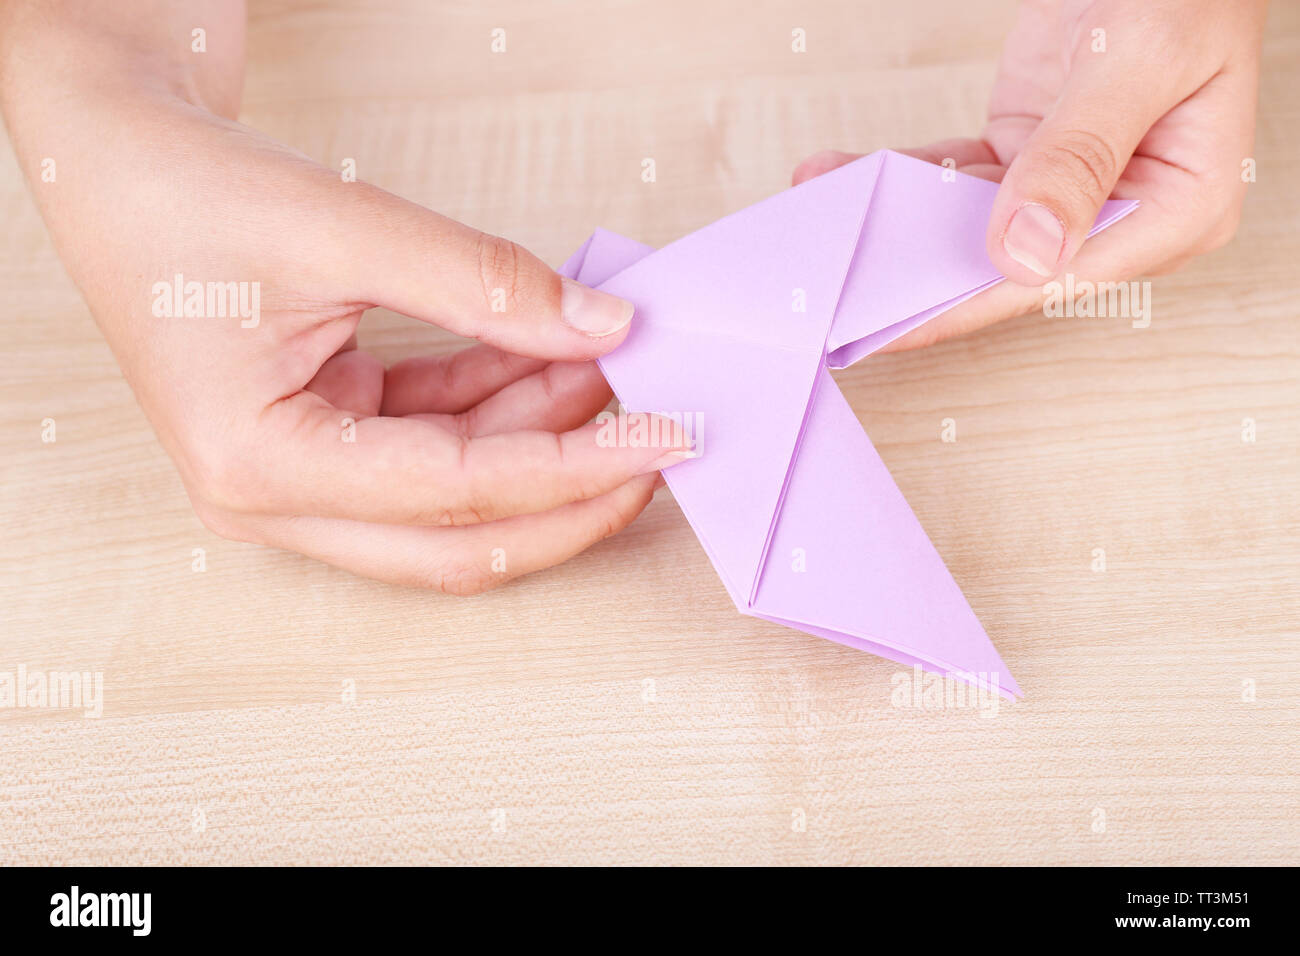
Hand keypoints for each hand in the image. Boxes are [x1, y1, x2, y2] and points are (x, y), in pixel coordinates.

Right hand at [0, 0, 691, 592]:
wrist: (116, 160)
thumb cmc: (181, 195)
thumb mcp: (342, 228)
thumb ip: (482, 282)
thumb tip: (602, 325)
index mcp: (258, 464)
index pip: (456, 488)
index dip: (574, 467)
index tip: (663, 436)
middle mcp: (274, 494)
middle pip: (459, 536)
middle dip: (570, 497)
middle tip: (660, 449)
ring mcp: (301, 473)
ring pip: (453, 498)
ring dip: (542, 444)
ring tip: (621, 385)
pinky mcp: (327, 436)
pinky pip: (434, 443)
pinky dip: (502, 408)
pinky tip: (561, 367)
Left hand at [794, 0, 1267, 348]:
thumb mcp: (1136, 62)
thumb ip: (1078, 154)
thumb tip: (1024, 251)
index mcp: (1176, 213)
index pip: (1055, 277)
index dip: (966, 304)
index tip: (890, 327)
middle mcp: (1122, 213)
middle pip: (1005, 263)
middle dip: (918, 274)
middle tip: (837, 292)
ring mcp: (1071, 187)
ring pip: (969, 224)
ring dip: (895, 222)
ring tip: (822, 222)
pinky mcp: (1027, 157)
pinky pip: (957, 179)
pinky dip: (903, 177)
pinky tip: (847, 176)